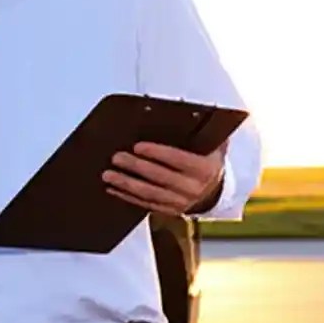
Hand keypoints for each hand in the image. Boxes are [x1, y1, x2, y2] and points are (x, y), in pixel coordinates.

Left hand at [102, 142, 224, 214]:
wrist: (214, 191)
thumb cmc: (207, 162)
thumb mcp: (213, 146)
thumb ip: (203, 132)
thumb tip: (190, 112)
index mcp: (204, 169)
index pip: (178, 159)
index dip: (157, 152)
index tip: (138, 146)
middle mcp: (192, 187)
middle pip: (159, 176)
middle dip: (136, 166)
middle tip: (117, 157)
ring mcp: (180, 202)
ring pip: (149, 193)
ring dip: (127, 184)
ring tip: (109, 175)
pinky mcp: (168, 210)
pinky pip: (145, 204)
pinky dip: (127, 197)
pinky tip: (113, 189)